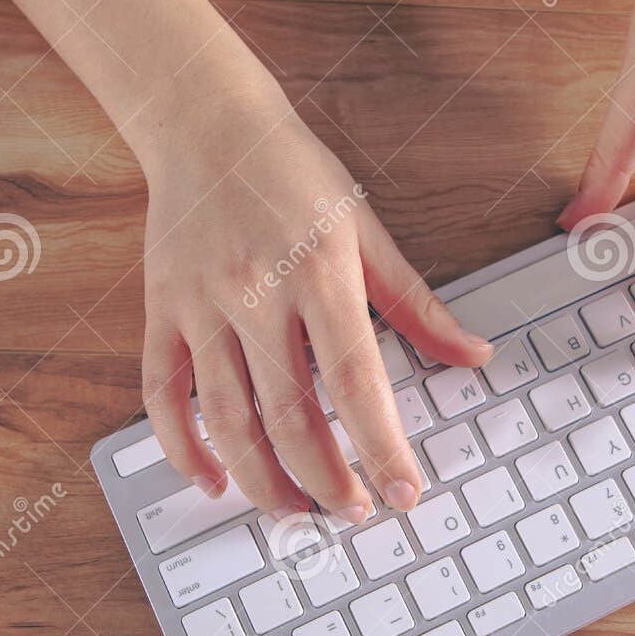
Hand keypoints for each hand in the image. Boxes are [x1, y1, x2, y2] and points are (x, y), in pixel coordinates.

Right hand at [138, 78, 491, 519]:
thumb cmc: (294, 174)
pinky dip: (183, 447)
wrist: (205, 121)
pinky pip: (164, 394)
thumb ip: (418, 304)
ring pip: (226, 419)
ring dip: (262, 479)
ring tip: (295, 513)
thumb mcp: (366, 229)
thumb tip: (473, 356)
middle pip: (289, 415)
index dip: (380, 446)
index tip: (403, 494)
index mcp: (318, 274)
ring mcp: (201, 307)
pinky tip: (213, 480)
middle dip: (325, 480)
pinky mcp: (162, 311)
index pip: (355, 381)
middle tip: (353, 514)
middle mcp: (256, 295)